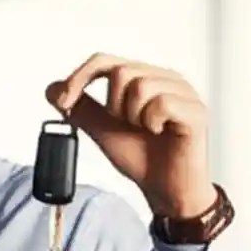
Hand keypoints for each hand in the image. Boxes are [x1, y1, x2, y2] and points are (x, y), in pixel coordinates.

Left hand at [45, 53, 217, 218]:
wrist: (165, 189)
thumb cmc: (141, 157)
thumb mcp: (101, 129)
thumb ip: (80, 108)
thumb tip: (53, 89)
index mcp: (142, 78)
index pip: (104, 60)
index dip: (79, 77)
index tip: (64, 103)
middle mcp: (165, 78)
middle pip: (120, 71)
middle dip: (112, 105)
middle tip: (127, 125)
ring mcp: (184, 92)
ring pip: (141, 86)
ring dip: (133, 115)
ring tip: (146, 130)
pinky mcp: (196, 110)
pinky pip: (161, 103)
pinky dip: (152, 122)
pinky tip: (160, 133)